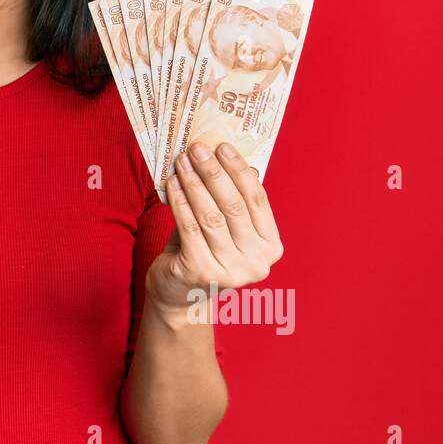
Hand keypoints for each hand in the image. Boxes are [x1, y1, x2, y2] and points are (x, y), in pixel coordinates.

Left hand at [145, 140, 283, 321]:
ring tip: (181, 161)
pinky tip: (171, 183)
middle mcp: (257, 262)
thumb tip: (228, 156)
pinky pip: (188, 226)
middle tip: (197, 148)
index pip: (257, 200)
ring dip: (193, 183)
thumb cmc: (204, 253)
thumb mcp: (224, 228)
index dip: (239, 170)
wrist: (180, 296)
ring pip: (210, 214)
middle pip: (234, 205)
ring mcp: (231, 270)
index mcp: (271, 247)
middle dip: (213, 172)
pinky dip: (179, 200)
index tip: (222, 146)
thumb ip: (231, 199)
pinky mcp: (202, 272)